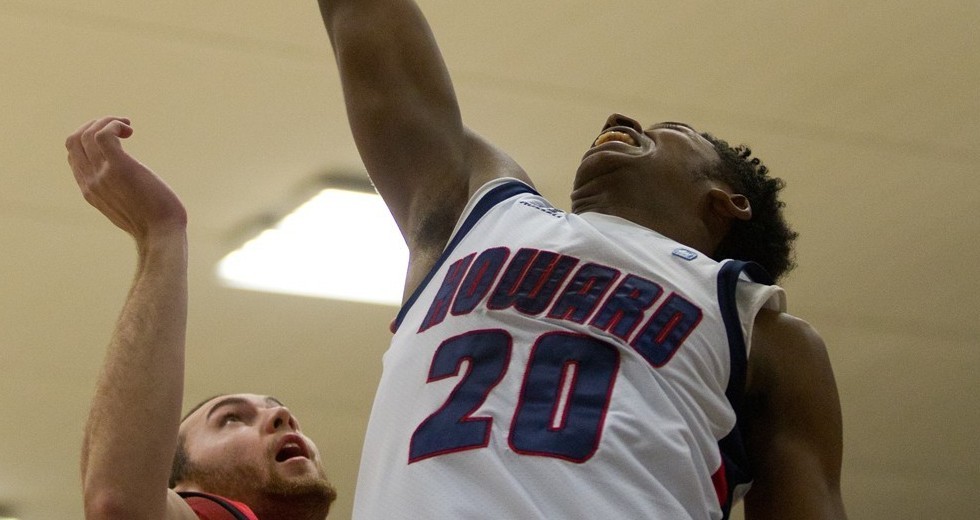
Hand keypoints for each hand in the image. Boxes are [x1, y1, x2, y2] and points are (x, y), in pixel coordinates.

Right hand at [66, 117, 186, 241]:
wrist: (162, 234)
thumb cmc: (153, 222)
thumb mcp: (126, 207)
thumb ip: (118, 193)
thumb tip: (130, 182)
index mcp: (90, 190)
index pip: (74, 155)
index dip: (90, 140)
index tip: (115, 139)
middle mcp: (90, 181)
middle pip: (74, 141)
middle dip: (94, 124)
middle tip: (119, 128)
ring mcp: (102, 174)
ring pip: (86, 134)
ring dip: (106, 121)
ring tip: (127, 127)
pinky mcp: (119, 167)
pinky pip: (103, 135)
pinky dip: (113, 124)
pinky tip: (129, 130)